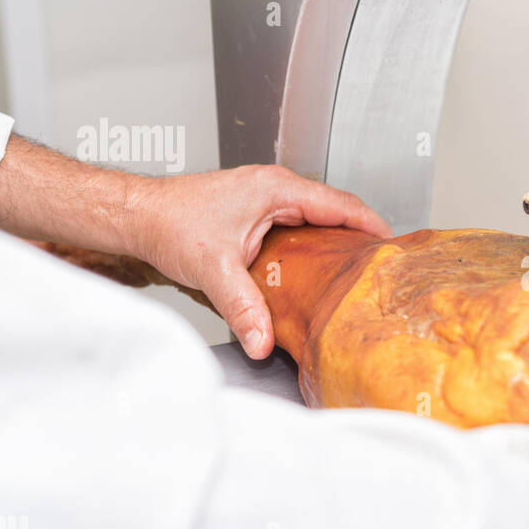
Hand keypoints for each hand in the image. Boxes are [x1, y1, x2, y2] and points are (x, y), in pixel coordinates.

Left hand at [132, 165, 391, 358]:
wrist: (135, 216)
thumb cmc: (167, 224)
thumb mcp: (212, 269)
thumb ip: (243, 307)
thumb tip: (263, 341)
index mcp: (276, 189)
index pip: (342, 204)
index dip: (372, 226)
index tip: (393, 248)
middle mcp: (275, 188)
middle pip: (336, 211)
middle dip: (360, 238)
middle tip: (378, 268)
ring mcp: (266, 198)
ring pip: (317, 219)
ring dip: (336, 242)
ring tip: (355, 272)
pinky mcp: (256, 211)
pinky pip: (299, 226)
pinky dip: (314, 246)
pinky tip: (314, 272)